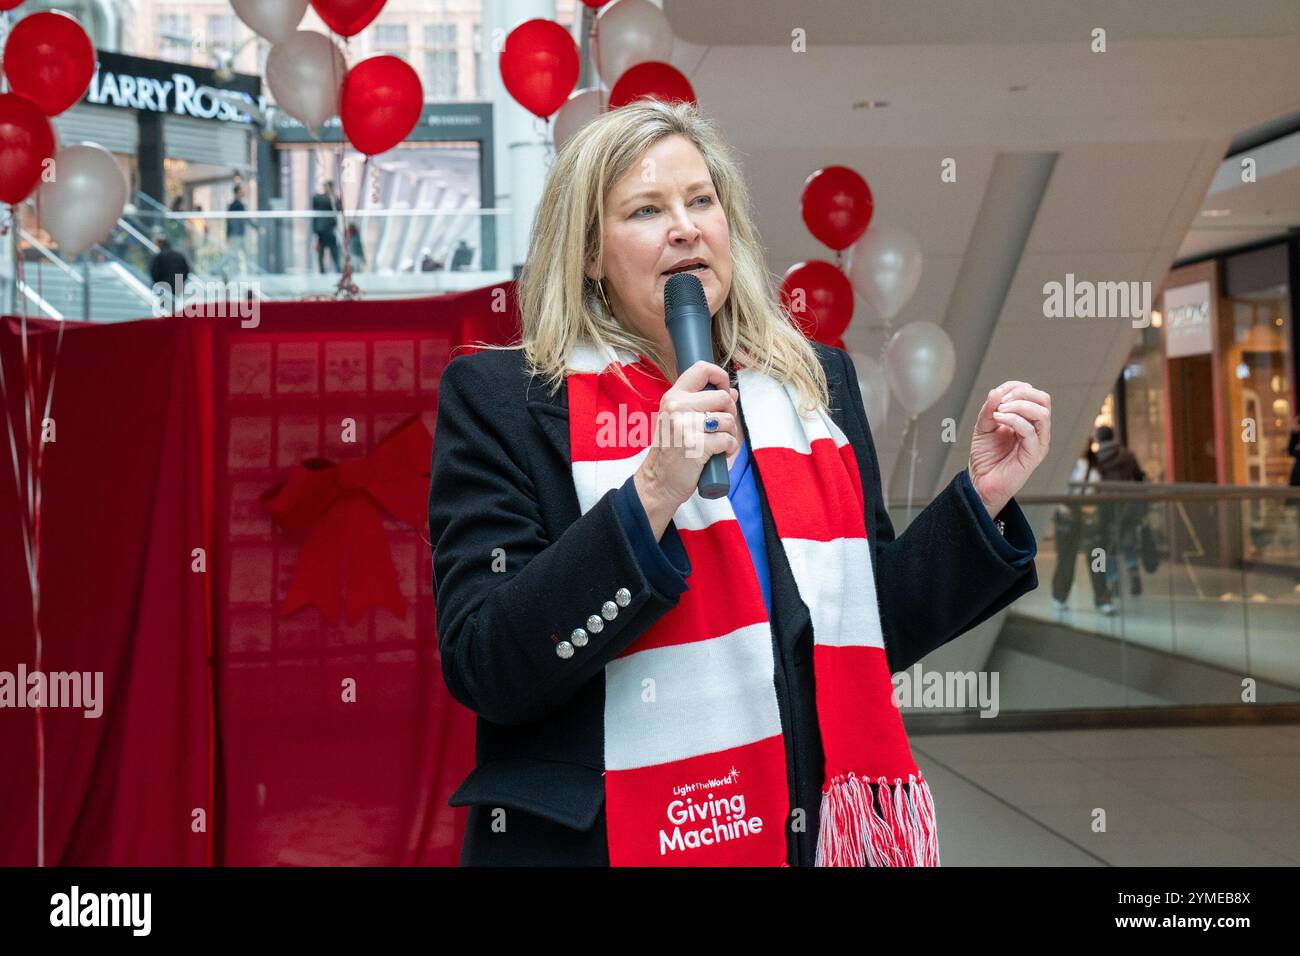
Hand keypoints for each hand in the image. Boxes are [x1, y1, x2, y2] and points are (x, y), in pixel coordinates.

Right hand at [633, 360, 740, 536]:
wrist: (658, 481)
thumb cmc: (671, 451)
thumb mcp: (679, 421)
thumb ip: (702, 404)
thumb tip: (732, 392)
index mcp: (673, 397)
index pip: (701, 369)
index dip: (720, 376)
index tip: (724, 390)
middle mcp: (678, 407)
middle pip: (723, 398)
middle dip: (730, 414)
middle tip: (722, 427)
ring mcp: (686, 426)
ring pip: (729, 420)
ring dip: (731, 434)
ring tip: (719, 443)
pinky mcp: (697, 445)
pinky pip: (728, 440)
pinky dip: (729, 449)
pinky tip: (719, 454)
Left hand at [968, 381, 1050, 517]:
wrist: (981, 482)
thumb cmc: (985, 456)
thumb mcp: (983, 426)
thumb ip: (989, 408)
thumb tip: (996, 391)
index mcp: (1027, 421)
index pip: (1033, 395)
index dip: (1016, 388)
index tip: (997, 394)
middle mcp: (1037, 430)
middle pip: (1044, 400)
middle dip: (1022, 394)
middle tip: (1001, 401)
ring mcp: (1038, 442)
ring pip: (1042, 413)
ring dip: (1019, 406)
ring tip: (999, 411)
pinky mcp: (1033, 454)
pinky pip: (1030, 431)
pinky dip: (1013, 420)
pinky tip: (998, 420)